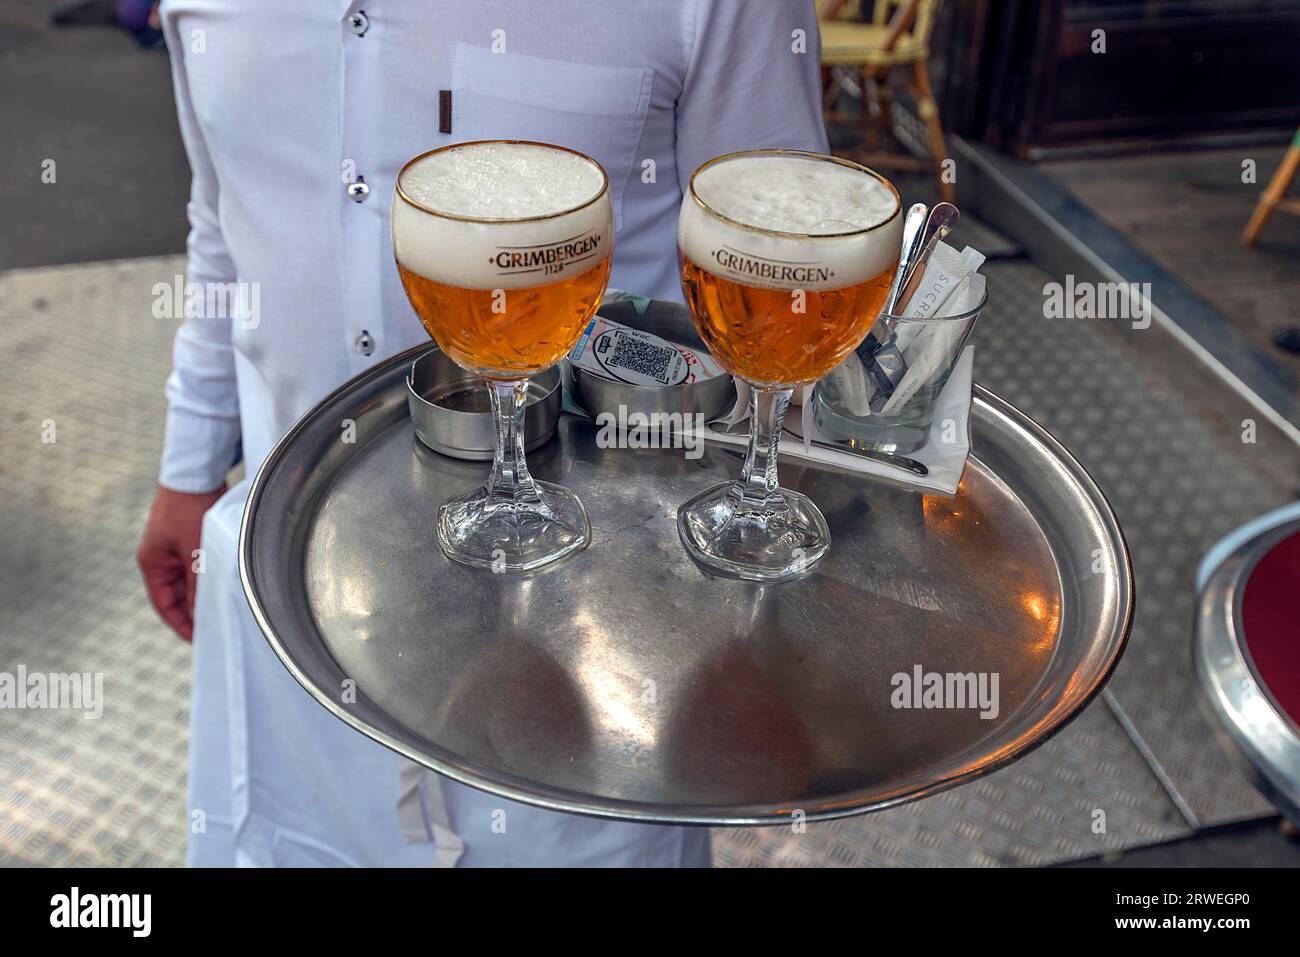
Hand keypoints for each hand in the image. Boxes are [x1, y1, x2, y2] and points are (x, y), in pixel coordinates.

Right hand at [137, 484, 225, 640]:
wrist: (196, 473)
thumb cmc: (190, 510)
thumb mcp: (194, 552)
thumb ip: (197, 584)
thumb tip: (201, 614)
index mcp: (153, 563)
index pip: (165, 604)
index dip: (180, 625)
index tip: (198, 641)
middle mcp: (162, 558)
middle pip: (177, 595)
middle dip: (194, 613)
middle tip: (215, 630)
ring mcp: (176, 548)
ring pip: (190, 582)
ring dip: (204, 595)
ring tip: (223, 612)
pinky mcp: (191, 538)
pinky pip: (200, 567)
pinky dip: (209, 578)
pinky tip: (226, 587)